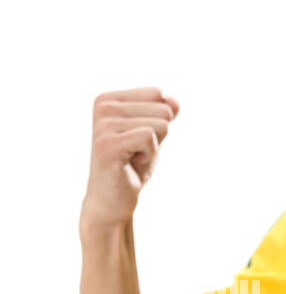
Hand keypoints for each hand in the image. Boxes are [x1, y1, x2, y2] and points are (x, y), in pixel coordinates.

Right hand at [81, 88, 179, 233]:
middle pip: (162, 110)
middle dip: (158, 137)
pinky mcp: (108, 143)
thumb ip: (164, 113)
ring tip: (132, 157)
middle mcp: (103, 106)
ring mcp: (103, 124)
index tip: (138, 139)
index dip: (158, 122)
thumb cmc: (132, 165)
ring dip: (153, 148)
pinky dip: (149, 155)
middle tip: (135, 151)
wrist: (113, 199)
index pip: (158, 94)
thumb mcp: (153, 134)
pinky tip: (131, 163)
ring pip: (160, 124)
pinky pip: (149, 137)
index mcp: (108, 98)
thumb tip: (174, 100)